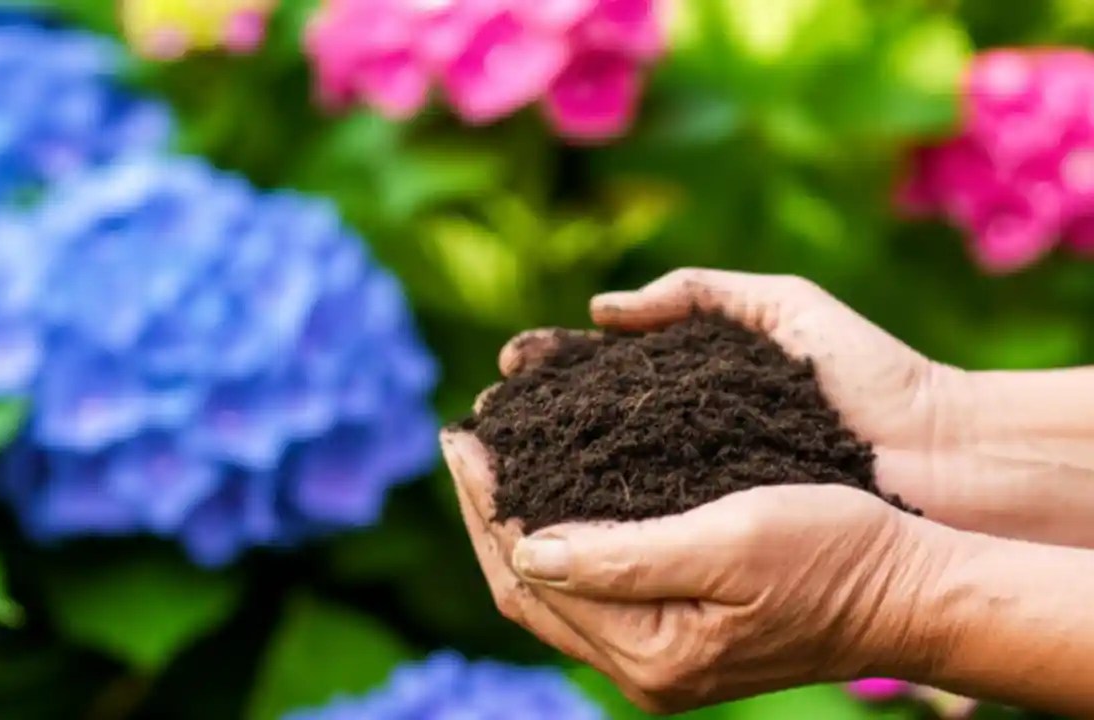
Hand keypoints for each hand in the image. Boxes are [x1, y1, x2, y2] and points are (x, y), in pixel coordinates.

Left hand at [440, 430, 949, 714]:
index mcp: (649, 650)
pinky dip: (556, 542)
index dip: (484, 502)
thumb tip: (525, 550)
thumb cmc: (831, 552)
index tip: (461, 437)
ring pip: (550, 590)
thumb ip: (623, 558)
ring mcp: (657, 658)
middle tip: (463, 441)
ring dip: (514, 526)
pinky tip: (551, 498)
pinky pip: (588, 590)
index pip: (527, 572)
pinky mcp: (675, 637)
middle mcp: (642, 669)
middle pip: (525, 587)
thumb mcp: (730, 541)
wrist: (907, 591)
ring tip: (493, 462)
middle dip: (485, 513)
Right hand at [498, 268, 984, 534]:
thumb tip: (601, 310)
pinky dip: (590, 521)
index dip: (547, 370)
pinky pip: (639, 526)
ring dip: (542, 476)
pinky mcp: (712, 530)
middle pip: (580, 432)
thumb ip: (695, 291)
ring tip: (495, 464)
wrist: (934, 450)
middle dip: (528, 426)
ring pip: (597, 483)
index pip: (594, 375)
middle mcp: (676, 437)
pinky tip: (551, 515)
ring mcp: (691, 487)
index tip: (510, 366)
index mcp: (683, 381)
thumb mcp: (778, 308)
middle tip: (483, 423)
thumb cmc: (863, 373)